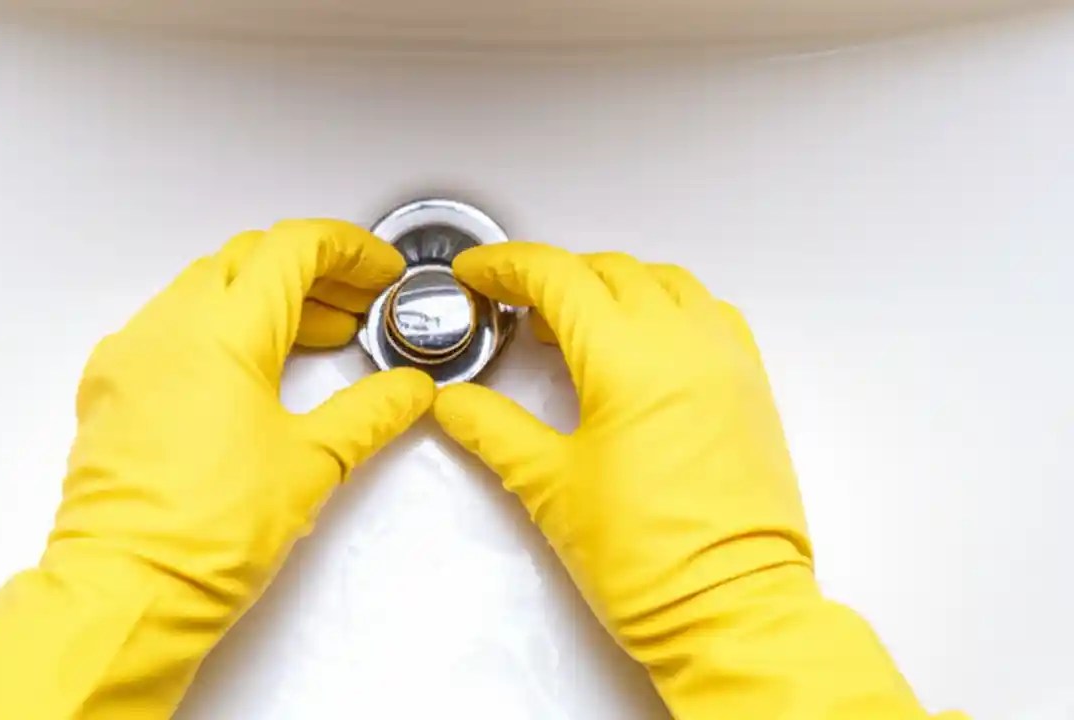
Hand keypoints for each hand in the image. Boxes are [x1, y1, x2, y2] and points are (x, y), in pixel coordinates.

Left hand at [0, 220, 434, 719]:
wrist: (125, 592)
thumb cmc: (208, 532)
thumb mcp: (313, 463)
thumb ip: (369, 412)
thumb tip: (407, 390)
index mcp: (221, 329)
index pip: (291, 248)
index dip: (347, 248)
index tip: (380, 270)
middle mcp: (166, 327)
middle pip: (247, 260)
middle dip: (310, 272)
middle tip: (357, 304)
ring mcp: (130, 356)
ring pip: (204, 291)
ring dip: (264, 300)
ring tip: (315, 339)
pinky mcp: (110, 391)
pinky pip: (168, 330)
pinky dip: (217, 331)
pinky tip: (250, 373)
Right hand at [434, 243, 949, 718]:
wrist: (732, 611)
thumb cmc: (649, 560)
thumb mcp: (549, 486)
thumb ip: (494, 428)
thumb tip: (456, 402)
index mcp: (630, 357)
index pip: (559, 277)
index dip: (507, 266)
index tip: (477, 273)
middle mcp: (686, 343)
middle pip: (609, 272)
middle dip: (554, 276)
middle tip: (511, 303)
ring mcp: (727, 361)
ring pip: (663, 284)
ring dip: (611, 287)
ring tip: (572, 324)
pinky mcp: (750, 387)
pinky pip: (707, 314)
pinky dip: (664, 308)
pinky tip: (639, 345)